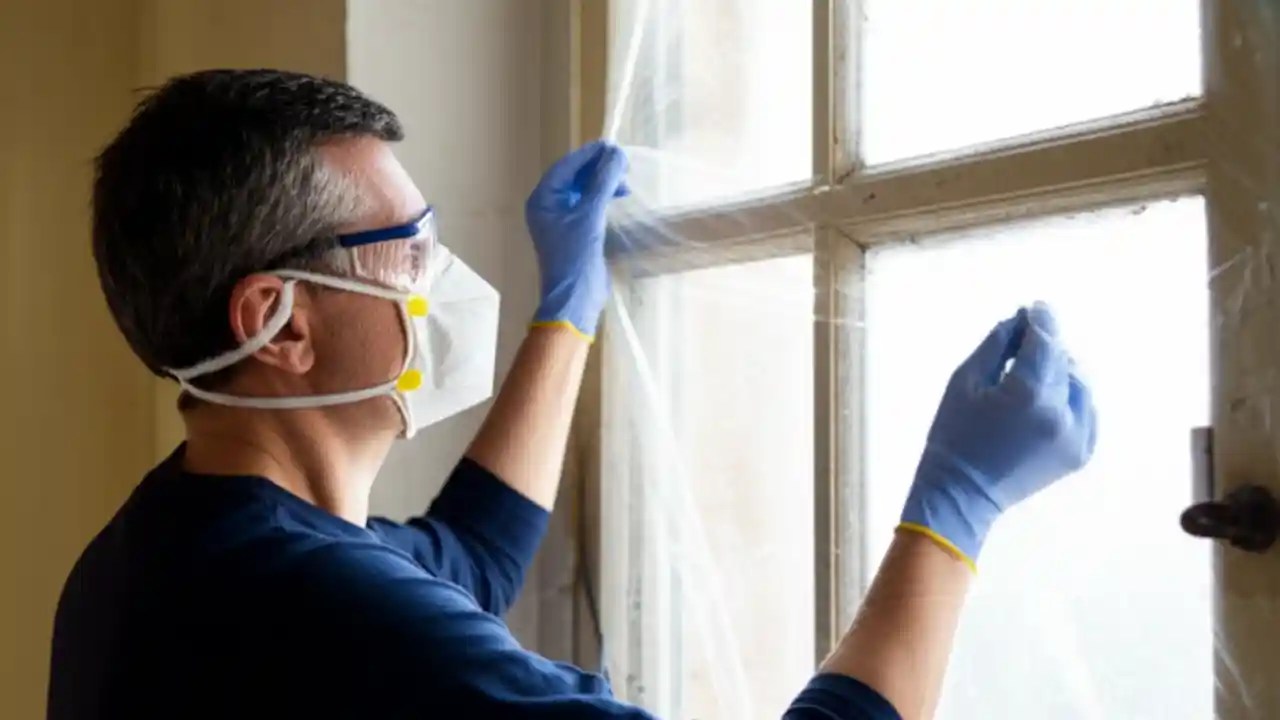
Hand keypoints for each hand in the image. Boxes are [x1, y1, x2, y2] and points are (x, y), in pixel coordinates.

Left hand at [525, 141, 629, 338]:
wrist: (575, 298)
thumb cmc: (576, 256)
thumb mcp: (591, 216)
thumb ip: (603, 183)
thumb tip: (616, 155)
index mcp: (542, 200)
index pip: (566, 166)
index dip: (589, 154)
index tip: (612, 145)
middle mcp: (547, 206)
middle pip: (574, 176)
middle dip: (597, 168)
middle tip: (622, 162)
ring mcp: (560, 219)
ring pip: (582, 190)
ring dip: (603, 183)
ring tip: (625, 182)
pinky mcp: (574, 231)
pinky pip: (588, 205)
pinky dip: (602, 198)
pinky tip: (619, 196)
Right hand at [900, 303, 1097, 568]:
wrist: (963, 495)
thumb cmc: (953, 435)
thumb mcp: (964, 381)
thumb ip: (997, 345)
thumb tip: (1020, 320)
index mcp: (1029, 395)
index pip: (1045, 342)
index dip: (1041, 320)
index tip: (1035, 307)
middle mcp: (1062, 413)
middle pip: (1062, 360)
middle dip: (1046, 344)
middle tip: (1025, 335)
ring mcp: (1077, 435)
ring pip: (1078, 383)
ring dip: (1059, 369)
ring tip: (1033, 369)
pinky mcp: (1081, 451)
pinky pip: (1085, 409)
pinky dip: (1070, 395)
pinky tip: (1048, 394)